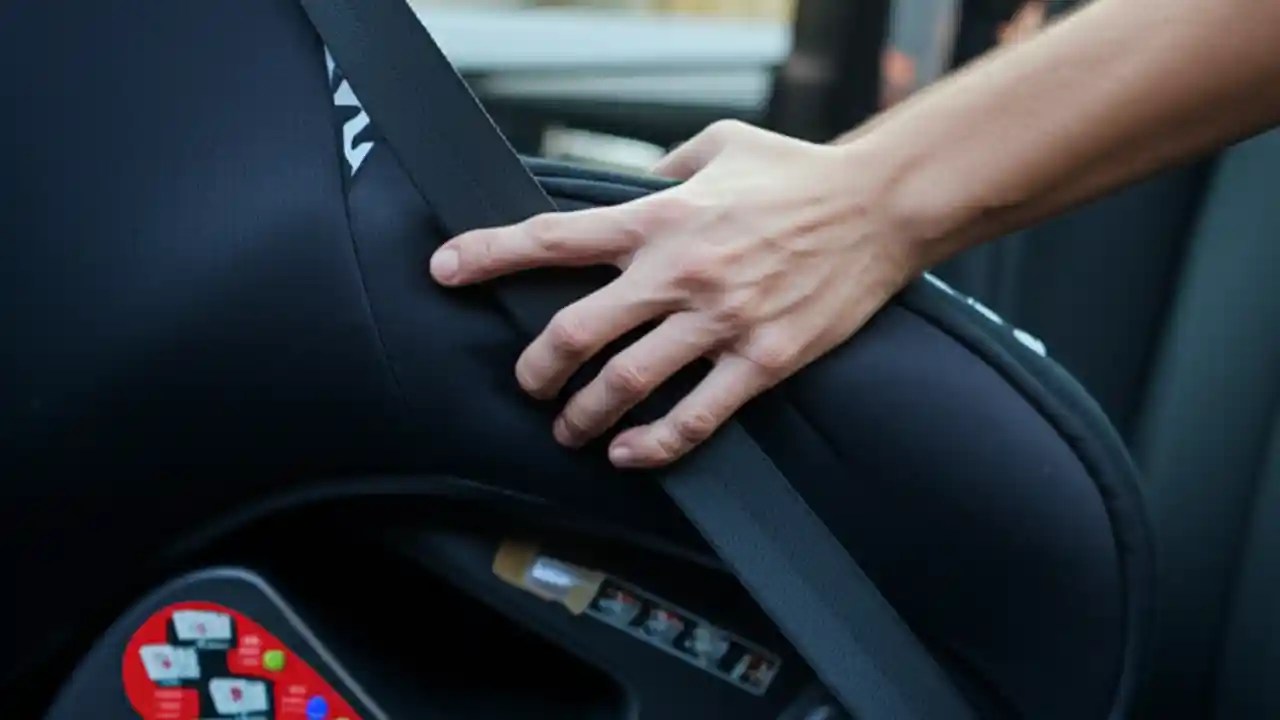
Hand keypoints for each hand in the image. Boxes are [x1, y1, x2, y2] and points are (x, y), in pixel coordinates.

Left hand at [429, 121, 927, 468]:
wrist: (881, 205)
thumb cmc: (799, 172)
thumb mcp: (719, 145)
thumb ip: (662, 169)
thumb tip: (629, 186)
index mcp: (661, 218)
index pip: (554, 239)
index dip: (489, 256)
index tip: (445, 271)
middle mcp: (680, 272)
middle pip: (577, 332)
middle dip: (535, 369)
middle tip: (528, 384)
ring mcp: (722, 321)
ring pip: (627, 383)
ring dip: (583, 416)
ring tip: (569, 430)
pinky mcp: (762, 360)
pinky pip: (695, 416)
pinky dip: (654, 444)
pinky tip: (629, 454)